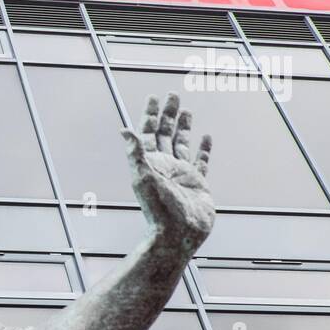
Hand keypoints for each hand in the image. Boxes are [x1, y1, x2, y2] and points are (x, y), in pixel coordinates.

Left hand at [120, 94, 214, 251]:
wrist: (178, 234)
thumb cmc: (159, 210)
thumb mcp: (143, 178)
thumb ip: (135, 153)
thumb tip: (123, 129)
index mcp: (150, 163)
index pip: (147, 133)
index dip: (150, 114)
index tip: (153, 97)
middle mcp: (165, 166)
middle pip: (165, 134)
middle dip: (168, 114)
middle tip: (172, 95)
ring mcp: (182, 174)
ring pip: (183, 144)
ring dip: (184, 127)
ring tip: (187, 110)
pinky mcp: (198, 183)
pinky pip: (201, 161)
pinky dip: (203, 149)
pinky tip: (206, 137)